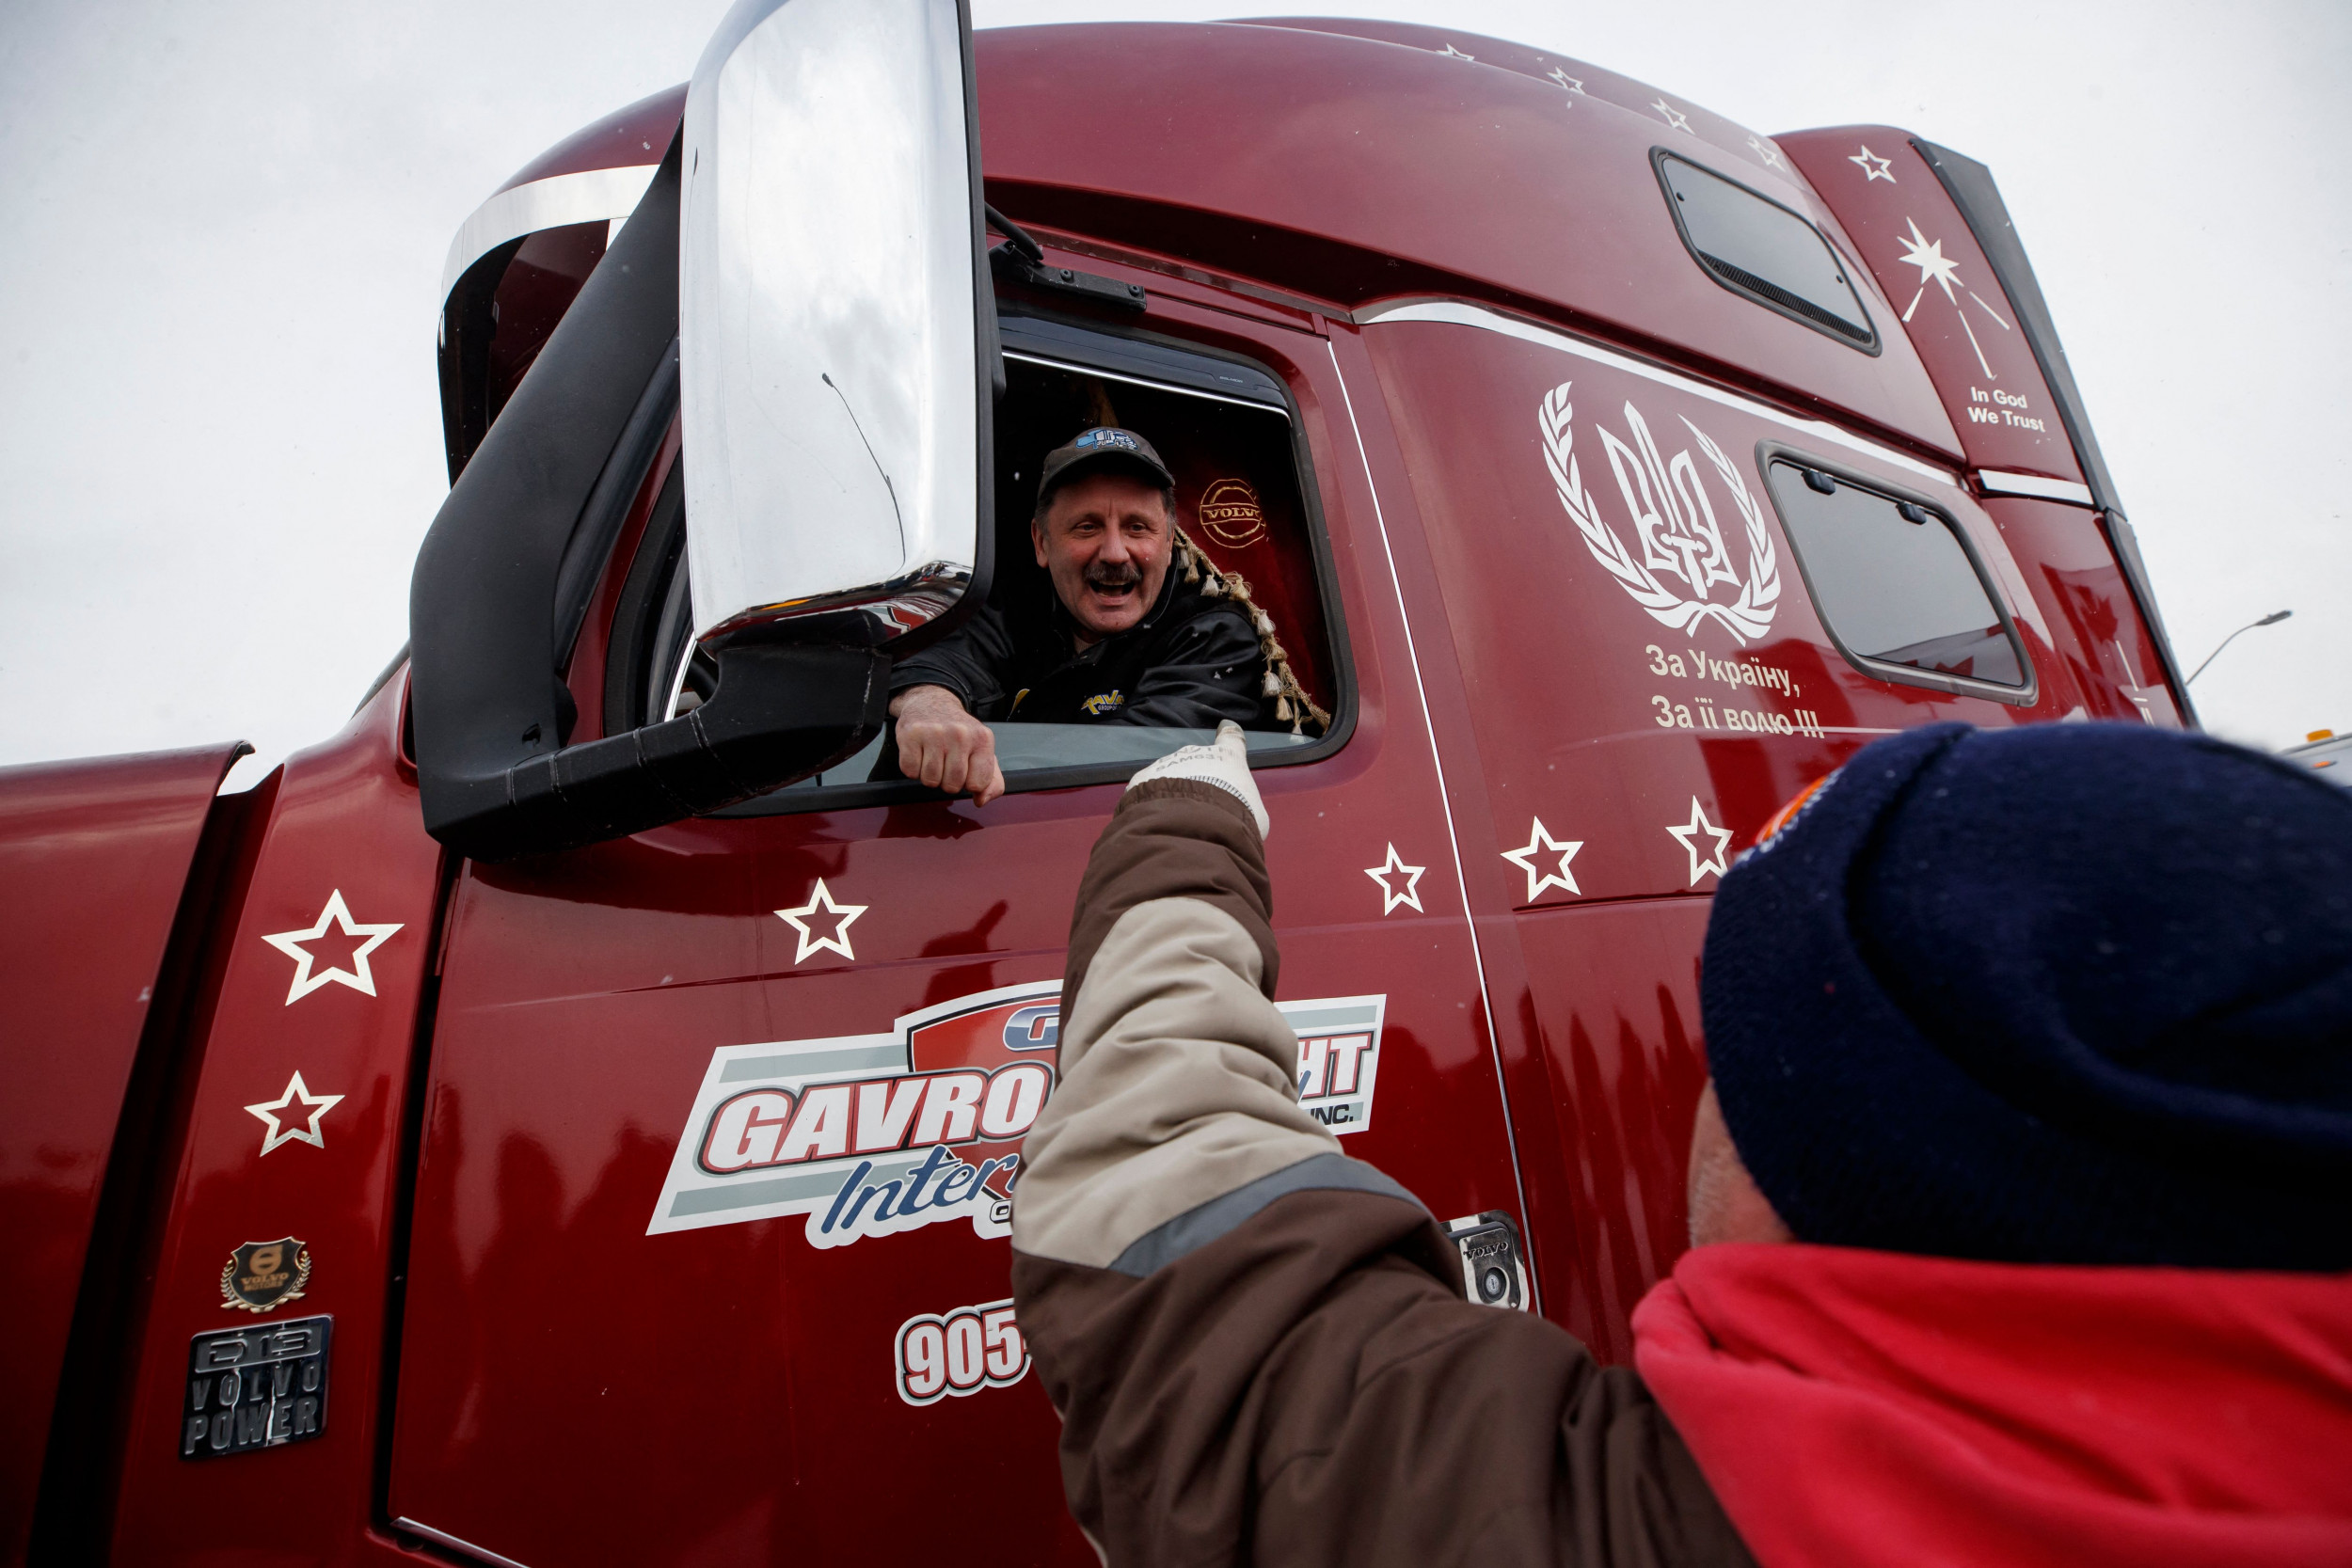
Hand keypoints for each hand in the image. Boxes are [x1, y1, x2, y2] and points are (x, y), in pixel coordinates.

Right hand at [891, 685, 1004, 805]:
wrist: (931, 703)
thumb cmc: (958, 732)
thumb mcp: (982, 751)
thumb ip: (992, 781)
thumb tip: (981, 800)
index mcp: (983, 739)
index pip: (978, 784)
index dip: (969, 783)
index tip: (965, 769)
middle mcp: (960, 734)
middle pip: (952, 785)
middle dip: (947, 781)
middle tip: (946, 762)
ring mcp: (934, 733)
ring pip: (930, 781)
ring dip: (929, 775)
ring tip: (933, 757)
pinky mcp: (911, 735)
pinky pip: (910, 771)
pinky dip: (913, 768)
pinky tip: (920, 753)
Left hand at [1126, 720, 1268, 837]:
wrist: (1198, 824)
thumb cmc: (1235, 818)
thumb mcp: (1253, 815)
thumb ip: (1243, 806)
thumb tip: (1239, 814)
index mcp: (1228, 757)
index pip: (1231, 739)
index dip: (1229, 735)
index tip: (1225, 727)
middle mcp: (1196, 753)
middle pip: (1197, 764)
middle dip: (1197, 782)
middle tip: (1201, 810)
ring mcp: (1167, 763)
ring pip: (1171, 778)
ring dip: (1174, 796)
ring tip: (1180, 822)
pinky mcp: (1143, 778)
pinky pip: (1148, 791)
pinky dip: (1153, 805)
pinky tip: (1160, 822)